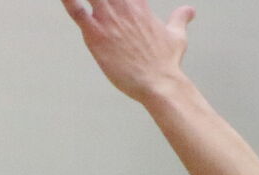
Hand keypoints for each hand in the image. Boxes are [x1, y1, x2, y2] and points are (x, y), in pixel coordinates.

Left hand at [62, 0, 197, 103]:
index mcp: (139, 5)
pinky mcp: (96, 35)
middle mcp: (123, 7)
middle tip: (100, 1)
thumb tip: (190, 11)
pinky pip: (76, 11)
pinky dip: (68, 1)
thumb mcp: (177, 35)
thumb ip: (180, 19)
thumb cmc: (166, 62)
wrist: (158, 82)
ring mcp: (108, 20)